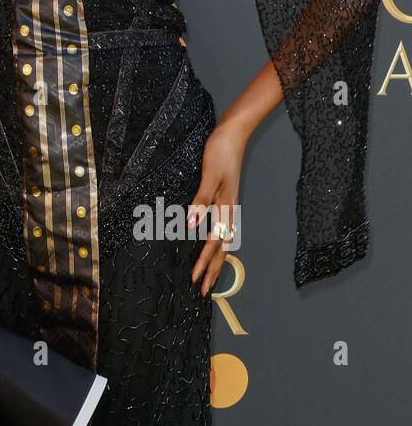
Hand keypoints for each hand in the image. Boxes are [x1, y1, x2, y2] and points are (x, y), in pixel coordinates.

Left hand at [187, 121, 245, 296]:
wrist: (233, 134)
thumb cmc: (220, 152)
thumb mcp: (210, 175)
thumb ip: (201, 200)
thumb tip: (192, 226)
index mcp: (225, 208)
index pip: (213, 244)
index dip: (205, 264)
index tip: (196, 282)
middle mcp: (228, 211)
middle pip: (222, 248)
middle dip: (213, 271)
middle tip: (204, 291)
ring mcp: (228, 205)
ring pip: (223, 240)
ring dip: (216, 260)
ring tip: (210, 276)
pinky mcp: (224, 198)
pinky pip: (222, 228)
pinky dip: (217, 242)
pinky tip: (212, 243)